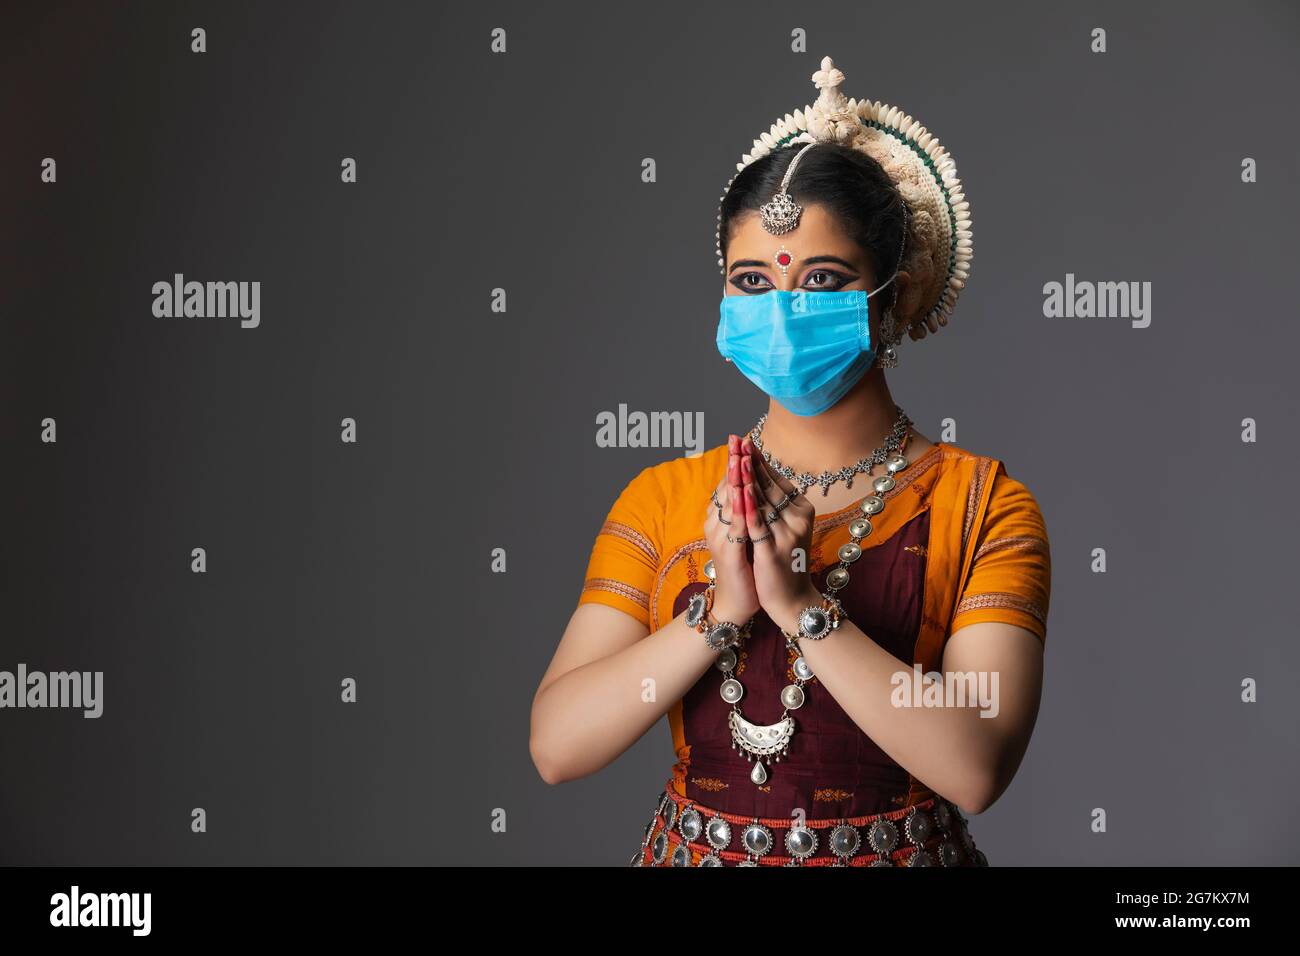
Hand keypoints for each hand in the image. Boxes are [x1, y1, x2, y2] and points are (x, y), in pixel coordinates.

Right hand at [700, 433, 760, 623]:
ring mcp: (720, 538)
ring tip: (739, 458)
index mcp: (721, 517)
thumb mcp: (746, 533)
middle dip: (733, 463)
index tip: (742, 439)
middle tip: (737, 439)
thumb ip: (748, 510)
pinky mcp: (728, 553)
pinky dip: (739, 510)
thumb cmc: (744, 567)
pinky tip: (745, 496)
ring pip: (727, 503)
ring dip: (734, 480)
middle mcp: (716, 524)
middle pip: (725, 487)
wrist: (737, 602)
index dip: (734, 461)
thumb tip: (755, 486)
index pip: (727, 483)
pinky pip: (734, 527)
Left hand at [737, 436, 822, 633]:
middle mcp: (798, 518)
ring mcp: (787, 534)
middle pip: (770, 485)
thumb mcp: (783, 530)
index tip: (745, 441)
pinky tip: (741, 491)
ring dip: (749, 477)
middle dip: (751, 462)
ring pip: (764, 500)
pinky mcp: (773, 551)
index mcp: (801, 510)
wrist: (792, 600)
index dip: (759, 461)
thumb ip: (774, 506)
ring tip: (738, 456)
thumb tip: (758, 479)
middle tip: (738, 440)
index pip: (777, 480)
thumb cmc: (784, 563)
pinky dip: (749, 506)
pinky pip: (758, 524)